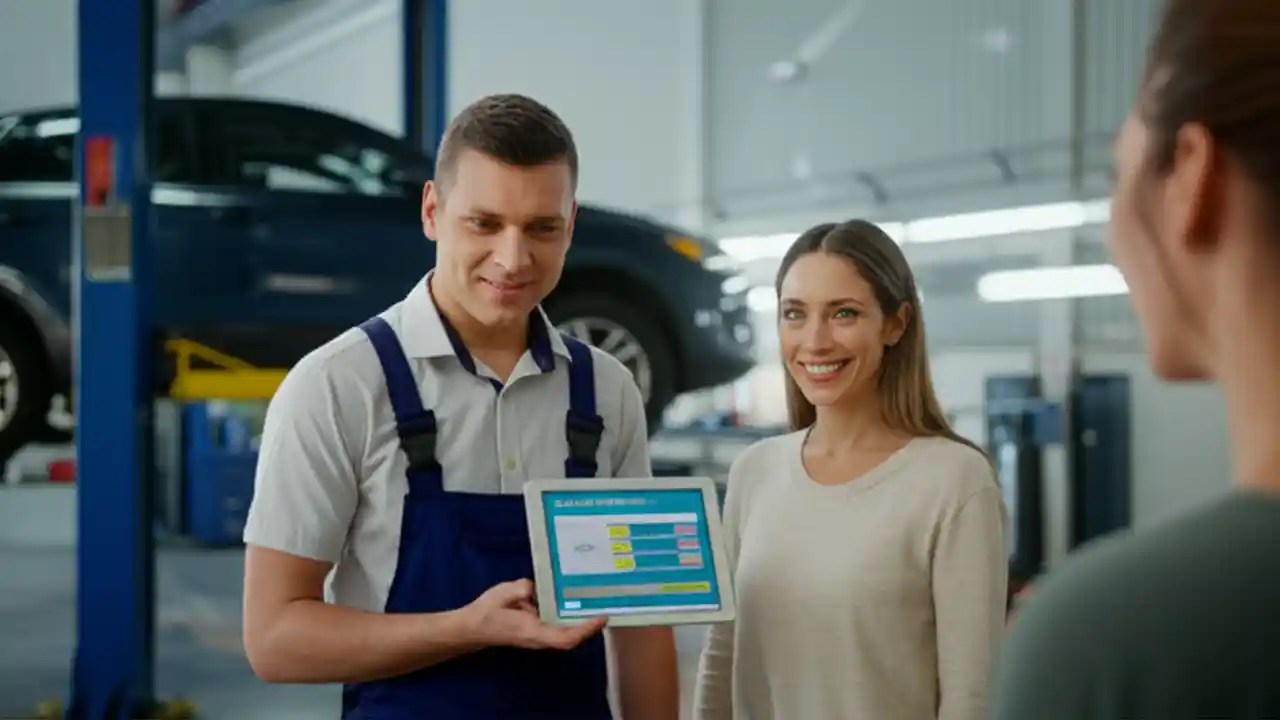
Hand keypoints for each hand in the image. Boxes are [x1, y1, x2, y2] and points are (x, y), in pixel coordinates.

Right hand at [462, 579, 606, 650]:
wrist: (473, 627)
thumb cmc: (487, 613)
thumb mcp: (503, 594)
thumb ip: (521, 590)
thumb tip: (535, 588)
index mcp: (533, 631)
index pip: (566, 637)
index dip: (585, 630)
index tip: (601, 618)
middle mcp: (540, 636)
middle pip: (571, 636)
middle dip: (590, 624)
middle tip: (608, 605)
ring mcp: (539, 634)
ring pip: (566, 630)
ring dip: (580, 619)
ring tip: (596, 599)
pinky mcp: (536, 628)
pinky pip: (557, 623)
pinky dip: (568, 614)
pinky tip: (574, 598)